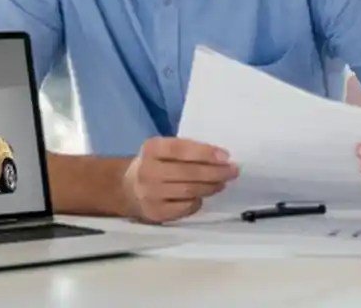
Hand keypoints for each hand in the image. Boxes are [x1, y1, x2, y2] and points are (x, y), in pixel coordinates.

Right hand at [121, 137, 238, 223]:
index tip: (226, 156)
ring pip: (189, 191)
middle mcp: (148, 171)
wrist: (127, 189)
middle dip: (215, 172)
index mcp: (152, 149)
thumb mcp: (163, 149)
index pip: (181, 149)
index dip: (205, 153)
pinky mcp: (155, 212)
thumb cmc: (155, 164)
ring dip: (211, 187)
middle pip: (188, 173)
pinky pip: (185, 208)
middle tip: (233, 171)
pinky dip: (197, 202)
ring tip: (222, 183)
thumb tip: (221, 158)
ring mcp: (150, 194)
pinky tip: (202, 196)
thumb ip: (186, 150)